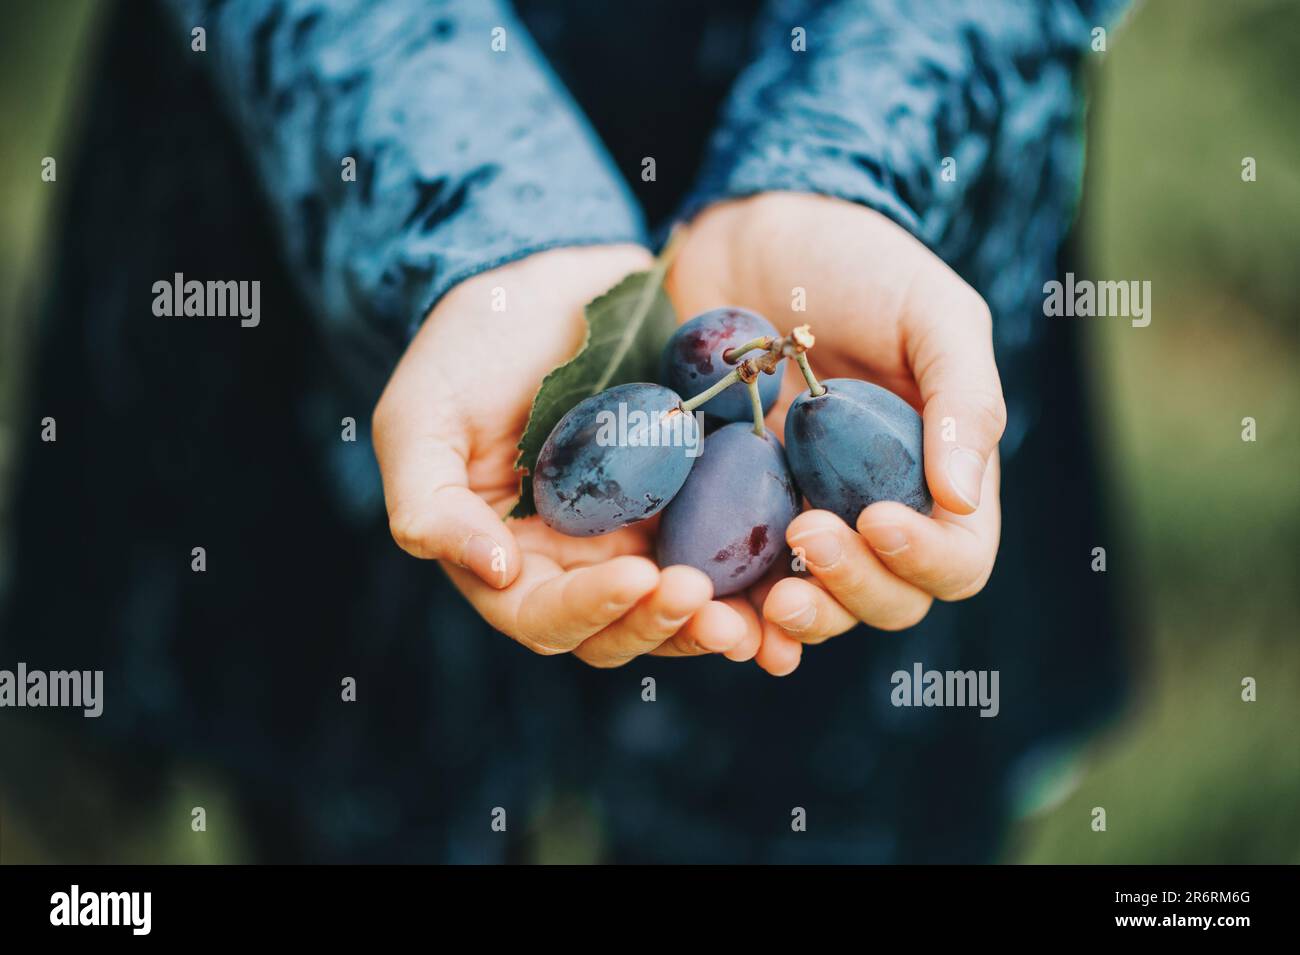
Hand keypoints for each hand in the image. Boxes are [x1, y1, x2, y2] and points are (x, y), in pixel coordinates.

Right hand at [372, 245, 760, 665]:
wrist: (542, 281)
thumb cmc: (465, 347)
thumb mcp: (419, 418)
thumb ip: (431, 504)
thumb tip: (497, 575)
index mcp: (509, 559)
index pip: (544, 617)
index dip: (590, 612)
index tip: (638, 578)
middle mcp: (577, 563)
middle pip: (620, 632)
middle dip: (663, 626)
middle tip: (703, 596)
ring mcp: (638, 533)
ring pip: (681, 609)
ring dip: (718, 622)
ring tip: (760, 615)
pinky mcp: (693, 498)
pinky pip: (729, 552)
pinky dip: (759, 575)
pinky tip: (794, 569)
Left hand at [668, 193, 1006, 674]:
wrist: (751, 236)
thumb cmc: (856, 263)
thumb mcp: (930, 312)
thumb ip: (965, 398)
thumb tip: (961, 498)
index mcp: (938, 477)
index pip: (956, 559)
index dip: (924, 559)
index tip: (874, 518)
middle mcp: (875, 513)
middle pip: (889, 602)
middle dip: (853, 589)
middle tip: (805, 539)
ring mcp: (802, 519)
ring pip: (817, 610)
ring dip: (795, 621)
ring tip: (761, 603)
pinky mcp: (732, 515)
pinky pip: (740, 586)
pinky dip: (734, 613)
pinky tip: (712, 612)